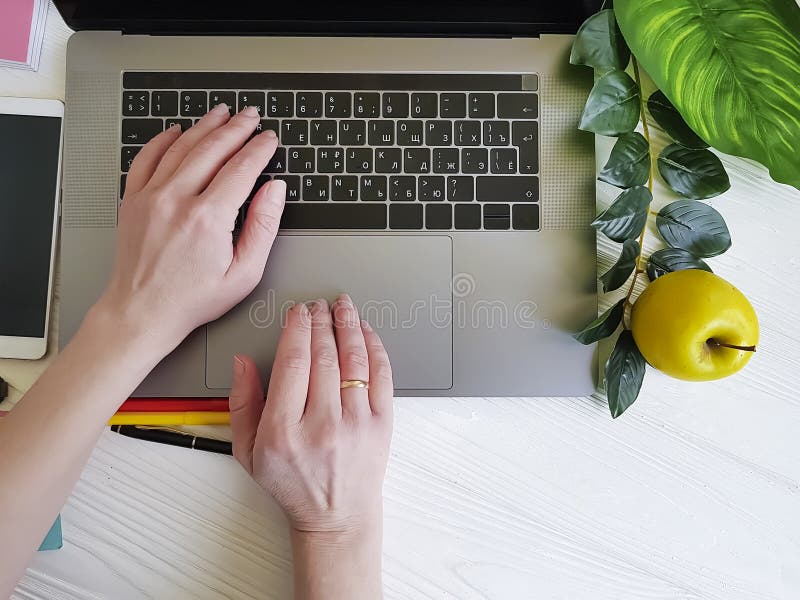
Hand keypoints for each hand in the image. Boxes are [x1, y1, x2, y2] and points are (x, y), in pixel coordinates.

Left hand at [94, 104, 285, 351]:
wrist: (141, 312)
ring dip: (205, 126)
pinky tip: (176, 130)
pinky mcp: (133, 200)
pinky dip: (163, 140)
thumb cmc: (192, 299)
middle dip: (236, 129)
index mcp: (208, 218)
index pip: (241, 168)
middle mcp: (177, 200)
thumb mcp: (243, 273)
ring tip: (221, 113)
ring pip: (181, 147)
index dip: (259, 149)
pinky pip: (147, 158)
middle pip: (212, 149)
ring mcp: (151, 196)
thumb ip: (263, 227)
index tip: (270, 139)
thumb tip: (274, 191)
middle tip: (251, 117)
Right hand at [229, 295, 392, 535]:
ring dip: (348, 326)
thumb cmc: (291, 484)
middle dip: (321, 321)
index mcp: (283, 431)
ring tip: (342, 306)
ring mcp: (357, 425)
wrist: (336, 517)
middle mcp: (322, 426)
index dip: (296, 329)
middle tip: (317, 305)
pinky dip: (374, 348)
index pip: (292, 362)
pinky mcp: (382, 426)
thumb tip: (242, 361)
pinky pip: (382, 375)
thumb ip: (241, 404)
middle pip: (323, 356)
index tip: (296, 312)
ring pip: (354, 360)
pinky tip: (365, 332)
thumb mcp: (248, 451)